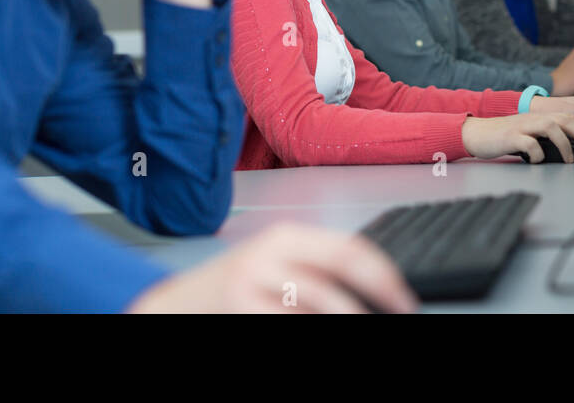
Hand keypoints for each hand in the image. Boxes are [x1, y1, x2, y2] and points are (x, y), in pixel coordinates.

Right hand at [125, 223, 417, 313]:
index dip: (384, 277)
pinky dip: (310, 333)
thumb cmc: (231, 289)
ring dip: (346, 320)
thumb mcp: (274, 265)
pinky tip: (321, 335)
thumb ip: (316, 267)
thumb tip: (377, 287)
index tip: (404, 301)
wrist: (169, 308)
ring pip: (316, 311)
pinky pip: (290, 328)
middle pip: (335, 281)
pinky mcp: (238, 314)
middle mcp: (266, 257)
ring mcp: (248, 288)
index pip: (348, 249)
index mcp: (284, 238)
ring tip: (362, 328)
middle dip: (373, 303)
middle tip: (397, 316)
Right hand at [461, 111, 573, 162]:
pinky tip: (538, 161)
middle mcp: (535, 118)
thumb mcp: (530, 133)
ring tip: (569, 160)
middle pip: (566, 119)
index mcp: (541, 117)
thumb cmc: (505, 137)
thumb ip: (547, 137)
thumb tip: (570, 151)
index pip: (570, 117)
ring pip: (551, 127)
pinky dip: (537, 154)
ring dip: (565, 144)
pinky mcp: (511, 137)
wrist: (477, 133)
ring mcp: (523, 126)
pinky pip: (530, 144)